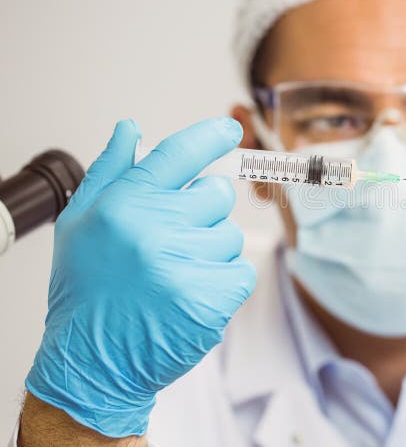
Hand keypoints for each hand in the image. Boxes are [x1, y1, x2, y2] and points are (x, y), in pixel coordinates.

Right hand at [25, 118, 256, 436]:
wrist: (91, 362)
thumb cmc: (86, 290)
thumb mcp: (79, 224)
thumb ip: (109, 172)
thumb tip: (131, 128)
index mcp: (124, 204)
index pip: (179, 153)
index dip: (211, 136)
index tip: (230, 130)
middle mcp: (154, 229)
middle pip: (218, 195)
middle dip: (204, 212)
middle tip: (173, 239)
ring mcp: (184, 265)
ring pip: (231, 236)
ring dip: (212, 252)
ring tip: (175, 274)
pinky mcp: (209, 299)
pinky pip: (242, 271)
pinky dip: (225, 282)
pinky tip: (192, 294)